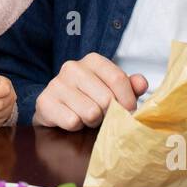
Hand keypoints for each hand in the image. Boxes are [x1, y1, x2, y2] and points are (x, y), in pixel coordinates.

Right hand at [32, 53, 147, 129]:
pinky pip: (72, 122)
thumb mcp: (112, 89)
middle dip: (108, 113)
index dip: (127, 101)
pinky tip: (72, 118)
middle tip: (102, 114)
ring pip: (90, 113)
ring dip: (92, 121)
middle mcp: (72, 67)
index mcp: (92, 60)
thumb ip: (130, 86)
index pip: (118, 79)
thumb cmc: (89, 97)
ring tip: (86, 116)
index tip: (128, 111)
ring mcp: (56, 83)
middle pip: (106, 99)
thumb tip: (141, 83)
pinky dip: (76, 126)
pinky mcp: (45, 102)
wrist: (57, 106)